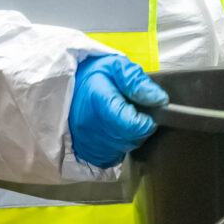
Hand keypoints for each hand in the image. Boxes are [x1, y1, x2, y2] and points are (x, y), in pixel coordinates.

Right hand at [68, 52, 167, 168]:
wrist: (63, 88)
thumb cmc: (91, 76)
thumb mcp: (115, 66)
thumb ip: (137, 81)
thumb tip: (159, 99)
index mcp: (100, 103)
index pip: (133, 125)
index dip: (147, 120)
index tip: (147, 112)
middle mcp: (90, 127)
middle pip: (130, 139)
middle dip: (140, 128)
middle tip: (136, 114)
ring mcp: (85, 142)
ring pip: (122, 150)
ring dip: (129, 138)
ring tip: (123, 120)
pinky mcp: (84, 152)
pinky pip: (110, 158)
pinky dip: (117, 147)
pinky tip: (114, 132)